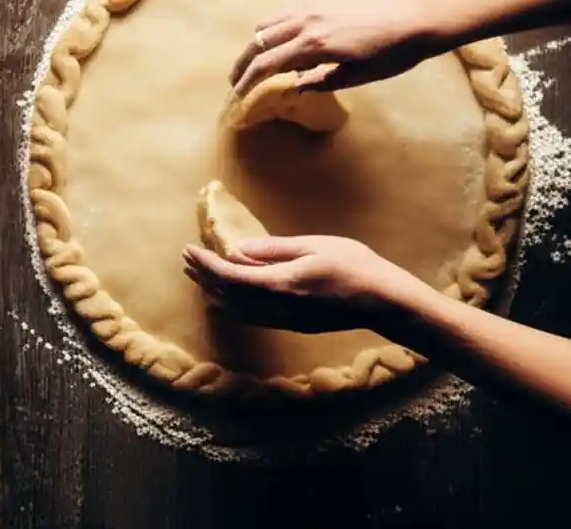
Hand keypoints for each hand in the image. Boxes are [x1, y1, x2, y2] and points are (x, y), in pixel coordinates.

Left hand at [183, 235, 430, 332]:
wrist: (383, 301)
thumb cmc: (354, 266)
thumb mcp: (314, 246)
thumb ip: (274, 249)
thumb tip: (239, 250)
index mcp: (279, 283)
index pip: (229, 276)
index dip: (205, 265)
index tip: (188, 250)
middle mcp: (276, 307)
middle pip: (227, 295)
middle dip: (203, 278)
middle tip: (187, 260)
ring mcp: (284, 320)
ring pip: (237, 310)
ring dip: (214, 292)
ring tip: (199, 276)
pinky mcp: (293, 325)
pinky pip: (252, 317)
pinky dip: (232, 306)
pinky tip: (225, 300)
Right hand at [230, 0, 446, 95]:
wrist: (415, 20)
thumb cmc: (390, 55)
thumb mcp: (356, 77)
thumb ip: (321, 81)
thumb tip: (295, 85)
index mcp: (314, 46)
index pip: (267, 64)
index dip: (248, 80)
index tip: (238, 94)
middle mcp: (307, 22)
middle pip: (260, 40)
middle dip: (244, 61)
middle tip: (236, 79)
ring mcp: (313, 5)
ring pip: (269, 21)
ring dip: (257, 42)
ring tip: (257, 57)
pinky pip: (286, 10)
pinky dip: (275, 25)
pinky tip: (282, 37)